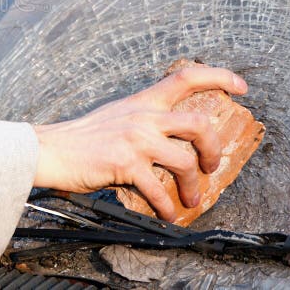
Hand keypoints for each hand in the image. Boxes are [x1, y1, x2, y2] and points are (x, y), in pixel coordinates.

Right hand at [32, 65, 247, 221]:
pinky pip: (160, 190)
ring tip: (190, 198)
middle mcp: (141, 116)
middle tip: (211, 165)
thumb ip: (141, 119)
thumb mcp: (114, 115)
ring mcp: (135, 139)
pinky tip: (168, 213)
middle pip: (198, 123)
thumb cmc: (79, 138)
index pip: (185, 77)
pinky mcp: (125, 163)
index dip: (219, 76)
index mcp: (140, 102)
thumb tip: (167, 138)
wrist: (48, 149)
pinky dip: (168, 207)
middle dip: (213, 148)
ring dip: (193, 186)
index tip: (241, 86)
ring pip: (185, 161)